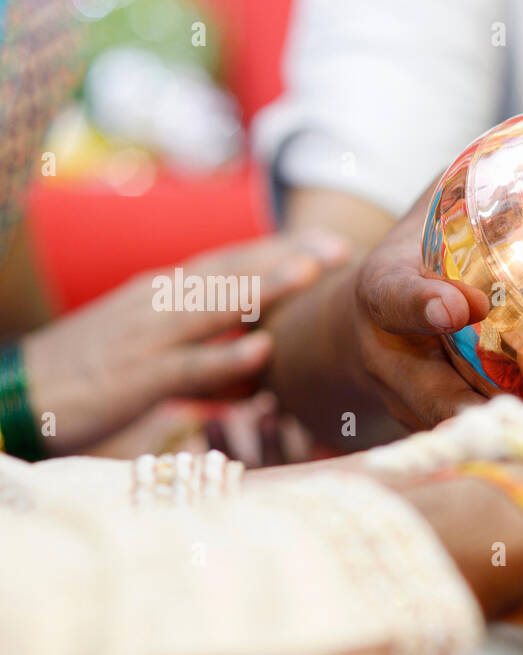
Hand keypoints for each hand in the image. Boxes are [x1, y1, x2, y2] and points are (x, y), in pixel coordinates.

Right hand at [22, 232, 346, 454]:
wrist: (22, 390)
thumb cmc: (95, 367)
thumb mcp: (153, 338)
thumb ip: (202, 333)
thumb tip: (256, 344)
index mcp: (166, 291)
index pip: (232, 261)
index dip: (281, 250)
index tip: (331, 246)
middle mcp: (160, 302)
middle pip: (230, 272)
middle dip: (286, 258)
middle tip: (339, 251)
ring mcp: (148, 337)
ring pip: (212, 307)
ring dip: (263, 289)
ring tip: (310, 276)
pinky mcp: (136, 379)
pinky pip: (186, 368)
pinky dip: (224, 360)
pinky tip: (261, 354)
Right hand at [350, 184, 490, 427]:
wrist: (366, 325)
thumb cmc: (417, 255)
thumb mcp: (434, 209)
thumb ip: (477, 178)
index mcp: (383, 292)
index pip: (393, 295)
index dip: (422, 303)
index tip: (457, 307)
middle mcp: (389, 359)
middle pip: (429, 396)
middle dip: (483, 405)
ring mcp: (411, 406)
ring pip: (462, 434)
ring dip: (516, 437)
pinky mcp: (440, 433)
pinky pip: (483, 445)